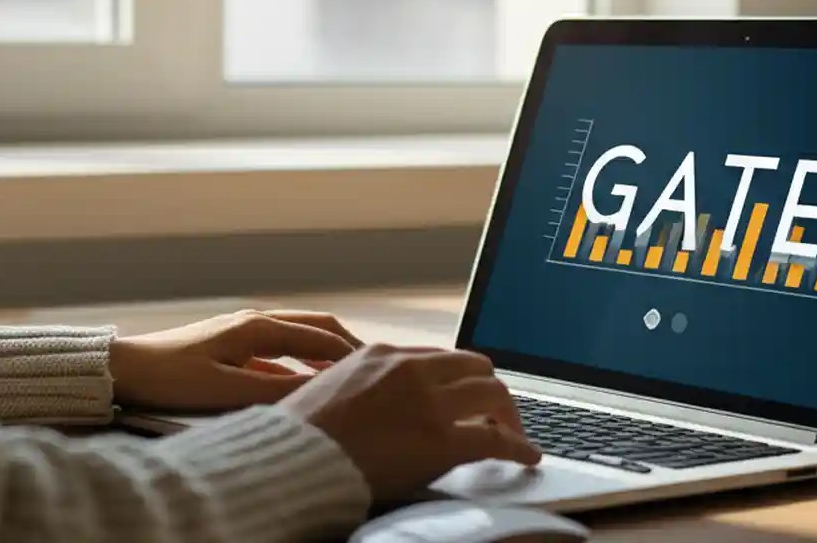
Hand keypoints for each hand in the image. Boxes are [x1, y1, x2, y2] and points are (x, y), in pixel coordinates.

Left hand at [109, 310, 361, 409]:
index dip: (351, 354)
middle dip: (346, 345)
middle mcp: (255, 322)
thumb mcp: (224, 391)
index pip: (320, 338)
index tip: (379, 371)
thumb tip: (318, 396)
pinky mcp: (230, 346)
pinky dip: (301, 363)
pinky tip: (306, 384)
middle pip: (315, 327)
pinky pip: (279, 351)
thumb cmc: (170, 379)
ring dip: (325, 353)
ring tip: (349, 375)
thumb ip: (272, 393)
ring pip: (298, 336)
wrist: (124, 369)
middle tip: (375, 366)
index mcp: (257, 328)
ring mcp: (242, 332)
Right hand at [280, 344, 540, 500]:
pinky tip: (527, 456)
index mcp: (382, 355)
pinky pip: (495, 440)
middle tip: (494, 414)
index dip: (459, 378)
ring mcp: (428, 404)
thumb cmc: (298, 438)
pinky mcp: (441, 441)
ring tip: (513, 433)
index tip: (465, 395)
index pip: (439, 357)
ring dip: (508, 414)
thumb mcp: (329, 391)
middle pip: (474, 366)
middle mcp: (411, 370)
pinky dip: (518, 446)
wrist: (289, 463)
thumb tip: (378, 401)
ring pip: (492, 393)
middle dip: (489, 390)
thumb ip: (362, 386)